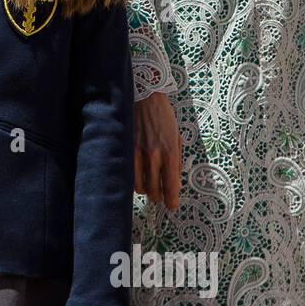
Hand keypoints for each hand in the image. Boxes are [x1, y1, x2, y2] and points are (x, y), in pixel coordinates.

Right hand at [134, 91, 180, 209]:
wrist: (146, 99)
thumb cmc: (164, 117)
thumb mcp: (177, 138)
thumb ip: (176, 159)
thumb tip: (174, 179)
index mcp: (170, 152)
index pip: (171, 184)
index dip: (172, 200)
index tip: (172, 206)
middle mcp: (154, 155)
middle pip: (155, 189)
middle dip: (159, 198)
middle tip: (160, 198)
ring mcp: (139, 153)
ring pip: (140, 185)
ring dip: (146, 191)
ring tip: (149, 189)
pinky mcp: (127, 150)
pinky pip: (128, 174)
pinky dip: (134, 181)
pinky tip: (137, 179)